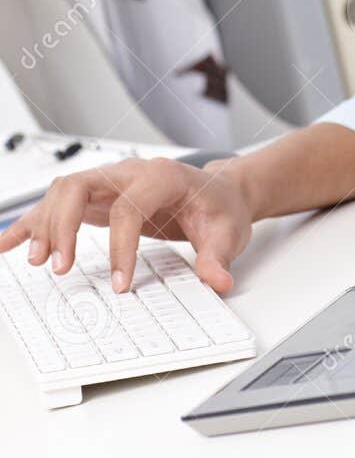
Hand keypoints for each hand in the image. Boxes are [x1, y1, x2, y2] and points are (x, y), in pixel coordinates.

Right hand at [0, 156, 251, 293]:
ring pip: (63, 192)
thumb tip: (216, 279)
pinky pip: (57, 203)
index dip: (121, 248)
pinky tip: (9, 241)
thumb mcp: (229, 232)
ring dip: (46, 225)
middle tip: (60, 268)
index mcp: (163, 176)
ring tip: (40, 263)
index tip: (120, 284)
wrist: (220, 193)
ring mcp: (111, 182)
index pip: (130, 207)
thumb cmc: (220, 207)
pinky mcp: (99, 197)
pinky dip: (32, 222)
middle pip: (81, 187)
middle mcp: (131, 173)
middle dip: (64, 226)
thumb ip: (218, 256)